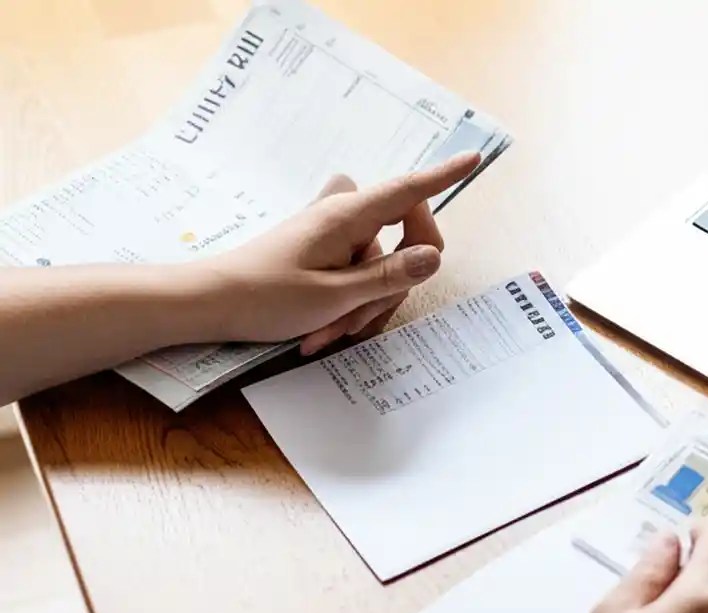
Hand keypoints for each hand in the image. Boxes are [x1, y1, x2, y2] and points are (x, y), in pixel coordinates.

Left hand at [199, 152, 480, 354]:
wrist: (209, 303)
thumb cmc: (265, 297)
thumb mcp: (335, 296)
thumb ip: (389, 276)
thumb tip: (434, 256)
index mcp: (348, 216)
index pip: (408, 191)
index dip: (444, 175)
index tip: (473, 159)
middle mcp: (344, 216)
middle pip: (402, 240)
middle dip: (392, 284)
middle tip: (364, 319)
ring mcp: (334, 233)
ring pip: (380, 267)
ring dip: (364, 304)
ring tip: (328, 332)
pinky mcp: (324, 252)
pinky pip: (359, 275)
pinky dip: (349, 303)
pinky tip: (324, 329)